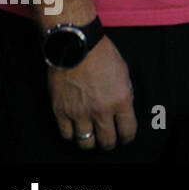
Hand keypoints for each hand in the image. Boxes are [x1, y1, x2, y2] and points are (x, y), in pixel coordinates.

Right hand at [48, 36, 137, 150]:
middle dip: (110, 144)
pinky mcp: (60, 111)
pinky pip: (66, 135)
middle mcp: (101, 110)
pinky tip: (76, 131)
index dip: (128, 137)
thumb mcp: (123, 73)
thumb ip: (124, 94)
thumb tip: (123, 110)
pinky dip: (72, 136)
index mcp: (121, 100)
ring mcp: (79, 112)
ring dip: (90, 143)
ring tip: (92, 139)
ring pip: (86, 143)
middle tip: (109, 141)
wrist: (76, 45)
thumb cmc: (101, 55)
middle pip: (107, 141)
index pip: (128, 131)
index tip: (125, 137)